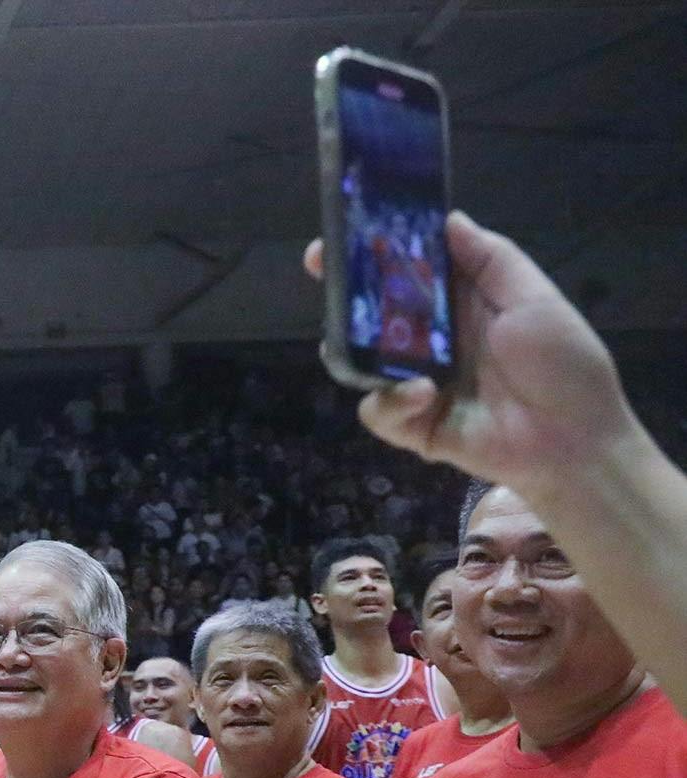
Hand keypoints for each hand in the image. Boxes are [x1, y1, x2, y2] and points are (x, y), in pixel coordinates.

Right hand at [305, 214, 646, 497]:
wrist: (575, 440)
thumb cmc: (563, 364)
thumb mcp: (534, 299)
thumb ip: (491, 259)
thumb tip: (447, 219)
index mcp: (461, 305)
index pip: (410, 270)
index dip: (378, 249)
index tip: (346, 229)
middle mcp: (432, 341)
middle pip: (373, 311)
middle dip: (343, 289)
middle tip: (322, 268)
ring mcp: (418, 382)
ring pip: (361, 360)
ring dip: (357, 348)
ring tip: (366, 344)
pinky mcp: (413, 426)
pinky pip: (379, 411)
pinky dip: (393, 402)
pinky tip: (423, 396)